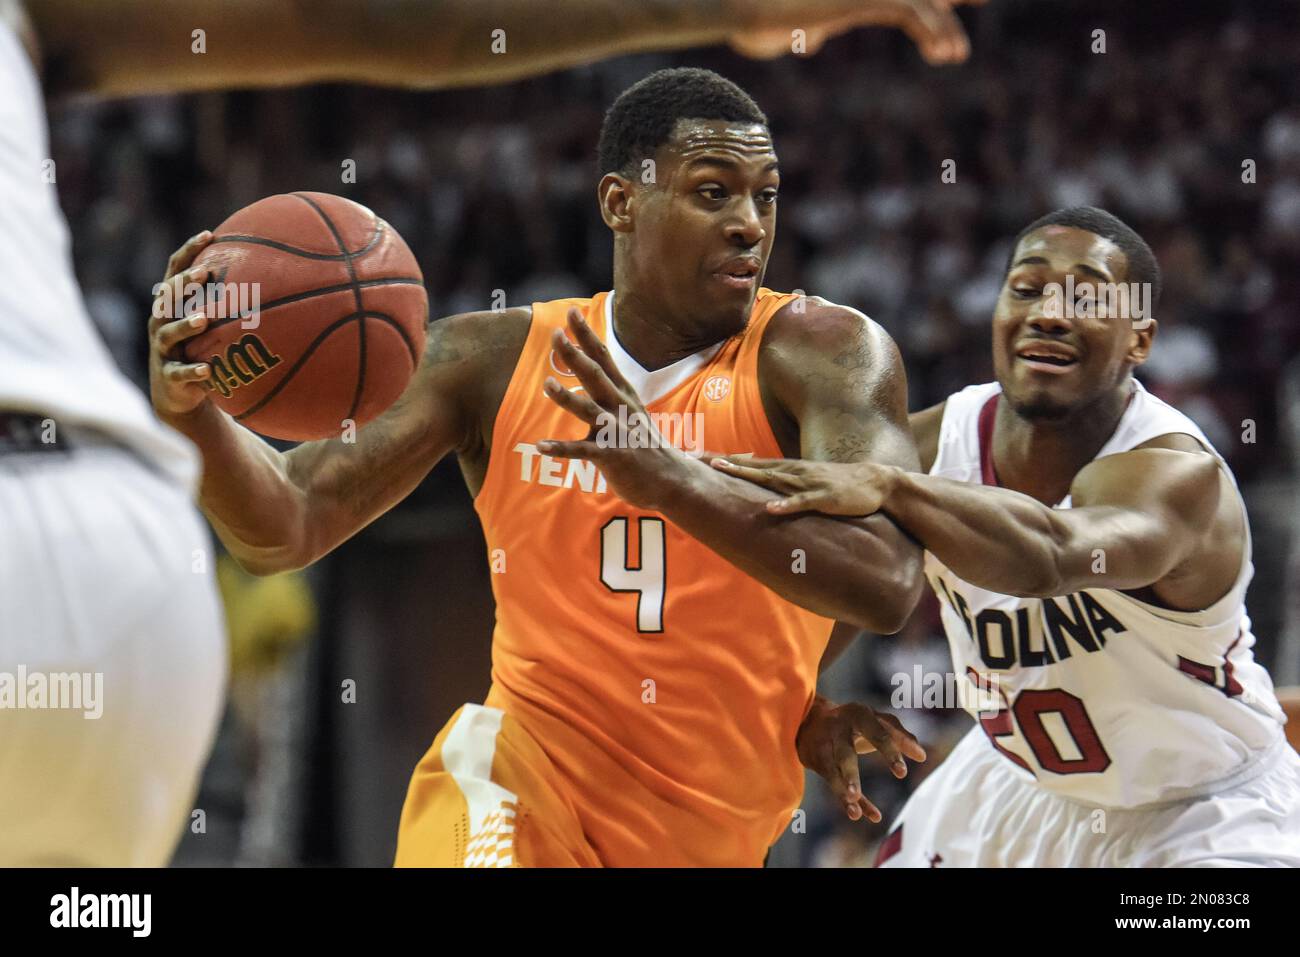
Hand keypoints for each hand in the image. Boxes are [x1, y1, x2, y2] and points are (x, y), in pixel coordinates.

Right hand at [148, 230, 215, 421]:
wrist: (176, 393)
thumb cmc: (198, 349)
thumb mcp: (210, 324)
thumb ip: (228, 301)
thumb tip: (272, 276)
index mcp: (171, 305)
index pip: (174, 271)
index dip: (188, 252)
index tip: (209, 235)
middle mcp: (161, 323)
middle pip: (167, 298)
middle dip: (184, 284)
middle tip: (204, 274)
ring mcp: (163, 350)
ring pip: (169, 334)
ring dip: (185, 325)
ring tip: (203, 320)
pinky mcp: (169, 377)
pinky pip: (180, 373)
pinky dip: (193, 371)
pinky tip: (208, 370)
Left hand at [537, 309, 691, 510]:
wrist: (672, 479)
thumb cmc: (645, 444)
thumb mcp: (631, 410)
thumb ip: (611, 390)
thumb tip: (589, 368)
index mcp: (623, 394)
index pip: (603, 358)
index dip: (587, 335)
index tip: (571, 313)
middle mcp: (620, 407)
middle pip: (595, 376)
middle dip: (575, 355)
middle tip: (555, 335)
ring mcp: (617, 431)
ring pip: (590, 410)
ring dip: (567, 398)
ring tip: (547, 384)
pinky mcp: (612, 456)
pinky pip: (583, 451)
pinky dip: (561, 448)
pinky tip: (541, 446)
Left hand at [712, 455, 899, 515]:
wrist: (875, 482)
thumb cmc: (838, 483)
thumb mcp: (807, 481)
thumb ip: (785, 482)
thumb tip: (763, 486)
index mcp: (789, 469)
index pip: (751, 462)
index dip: (727, 459)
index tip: (700, 456)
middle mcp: (794, 472)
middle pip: (754, 466)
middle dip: (727, 463)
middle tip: (699, 458)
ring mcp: (808, 484)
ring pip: (772, 479)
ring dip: (747, 475)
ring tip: (723, 471)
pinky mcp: (824, 498)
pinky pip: (802, 503)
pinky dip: (785, 505)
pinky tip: (770, 508)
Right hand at [729, 0, 984, 65]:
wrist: (741, 6)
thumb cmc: (755, 17)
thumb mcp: (786, 28)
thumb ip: (806, 29)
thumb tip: (808, 41)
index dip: (928, 7)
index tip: (948, 18)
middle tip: (983, 1)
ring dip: (940, 27)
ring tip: (955, 55)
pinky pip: (907, 10)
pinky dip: (929, 29)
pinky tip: (941, 52)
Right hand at [797, 696, 925, 822]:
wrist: (805, 721)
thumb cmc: (850, 724)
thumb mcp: (872, 721)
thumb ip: (897, 734)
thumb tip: (922, 755)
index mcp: (860, 714)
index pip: (883, 728)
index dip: (899, 744)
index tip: (918, 761)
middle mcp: (842, 727)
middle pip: (859, 742)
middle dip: (878, 755)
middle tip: (901, 772)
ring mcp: (827, 743)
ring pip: (838, 763)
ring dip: (847, 779)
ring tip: (854, 797)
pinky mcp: (817, 760)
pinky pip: (833, 782)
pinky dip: (844, 800)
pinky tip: (858, 815)